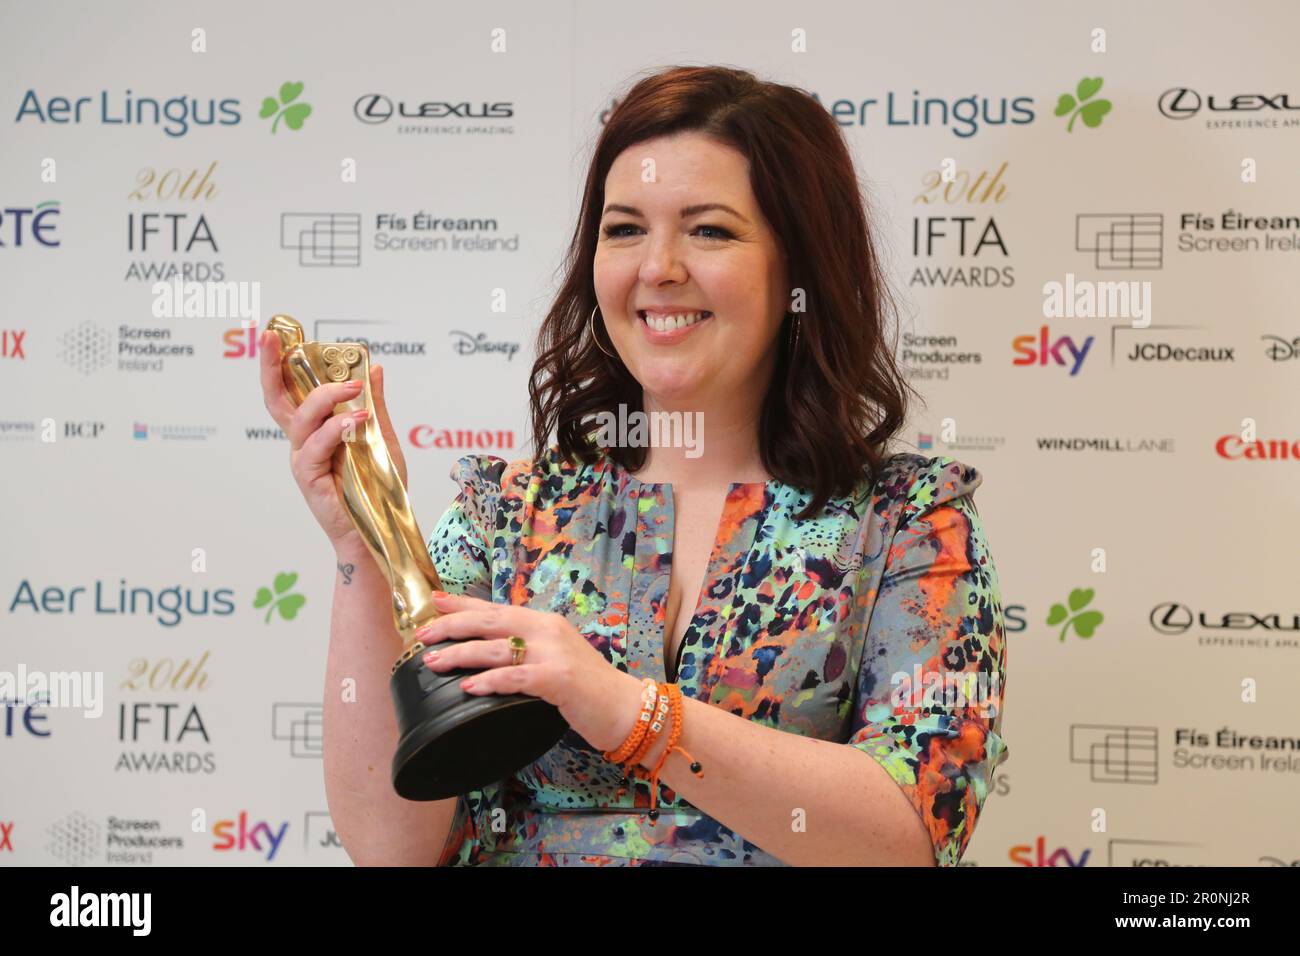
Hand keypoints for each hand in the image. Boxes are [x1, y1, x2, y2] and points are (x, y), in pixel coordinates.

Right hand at [258, 328, 408, 550]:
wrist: (380, 528)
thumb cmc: (378, 487)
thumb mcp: (382, 437)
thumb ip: (374, 405)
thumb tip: (374, 369)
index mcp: (316, 429)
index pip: (293, 391)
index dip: (280, 363)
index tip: (277, 335)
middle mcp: (303, 441)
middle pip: (277, 400)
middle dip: (270, 366)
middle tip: (275, 339)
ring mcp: (303, 459)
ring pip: (302, 419)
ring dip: (326, 398)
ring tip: (352, 388)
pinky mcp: (309, 478)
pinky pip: (317, 447)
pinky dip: (336, 429)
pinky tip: (356, 420)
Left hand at [415, 592, 645, 752]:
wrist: (625, 708)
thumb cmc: (587, 689)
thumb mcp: (555, 659)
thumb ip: (527, 651)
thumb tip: (488, 653)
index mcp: (545, 622)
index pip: (497, 608)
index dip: (464, 604)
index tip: (435, 601)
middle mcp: (548, 630)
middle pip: (491, 621)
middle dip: (453, 625)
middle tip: (423, 634)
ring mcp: (555, 653)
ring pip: (497, 648)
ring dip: (461, 654)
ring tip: (434, 661)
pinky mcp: (559, 678)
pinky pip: (516, 677)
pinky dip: (490, 681)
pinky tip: (468, 687)